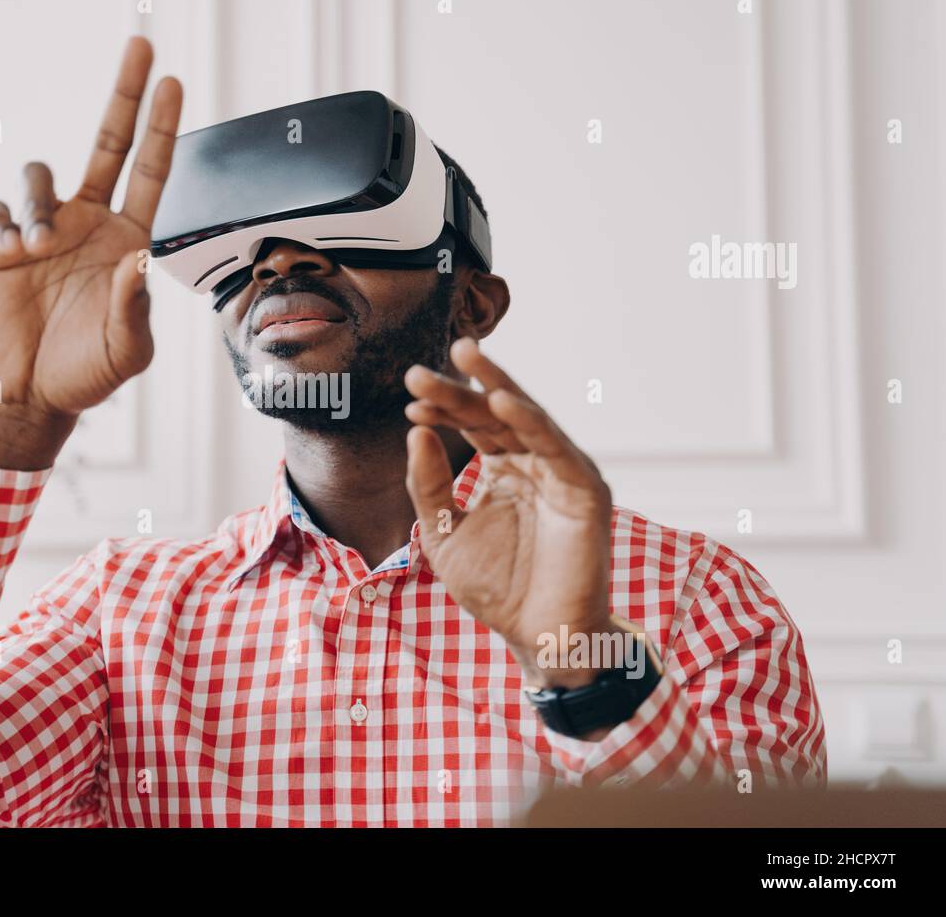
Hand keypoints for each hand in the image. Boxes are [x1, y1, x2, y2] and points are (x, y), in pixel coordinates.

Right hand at [0, 37, 182, 467]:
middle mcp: (88, 226)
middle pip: (107, 144)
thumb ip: (136, 308)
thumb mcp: (128, 351)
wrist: (31, 397)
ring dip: (40, 199)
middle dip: (124, 94)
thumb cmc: (88, 374)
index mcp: (126, 243)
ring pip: (40, 175)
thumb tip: (138, 260)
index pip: (150, 173)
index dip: (161, 128)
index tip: (173, 80)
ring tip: (39, 245)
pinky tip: (10, 256)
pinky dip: (4, 226)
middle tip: (141, 44)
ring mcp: (42, 232)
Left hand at [403, 338, 619, 688]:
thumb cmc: (497, 590)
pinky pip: (555, 447)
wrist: (537, 636)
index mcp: (505, 470)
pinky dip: (530, 421)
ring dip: (494, 387)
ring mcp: (562, 473)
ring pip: (526, 418)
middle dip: (460, 388)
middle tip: (421, 369)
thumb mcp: (443, 533)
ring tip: (463, 357)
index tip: (409, 399)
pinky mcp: (585, 490)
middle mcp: (535, 464)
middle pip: (494, 415)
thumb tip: (414, 431)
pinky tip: (500, 401)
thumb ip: (428, 485)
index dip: (442, 409)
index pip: (472, 426)